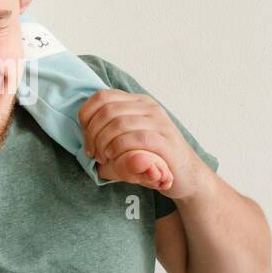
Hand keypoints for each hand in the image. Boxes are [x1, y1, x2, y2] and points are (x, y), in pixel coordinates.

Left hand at [78, 89, 211, 201]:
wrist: (187, 176)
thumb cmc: (152, 158)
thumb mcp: (129, 138)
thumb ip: (110, 129)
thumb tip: (83, 131)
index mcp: (138, 102)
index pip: (102, 96)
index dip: (86, 115)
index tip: (84, 136)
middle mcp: (149, 107)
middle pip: (107, 110)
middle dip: (92, 132)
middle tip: (92, 152)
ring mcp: (159, 122)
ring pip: (119, 123)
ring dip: (103, 141)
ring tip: (102, 156)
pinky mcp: (166, 141)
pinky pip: (135, 138)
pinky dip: (118, 147)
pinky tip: (113, 157)